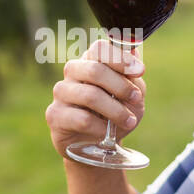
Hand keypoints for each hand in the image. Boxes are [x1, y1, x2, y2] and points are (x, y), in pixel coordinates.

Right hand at [45, 39, 146, 158]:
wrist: (97, 145)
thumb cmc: (114, 114)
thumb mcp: (132, 96)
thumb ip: (133, 77)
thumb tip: (135, 55)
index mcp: (91, 61)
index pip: (100, 49)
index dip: (120, 58)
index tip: (139, 71)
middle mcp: (73, 72)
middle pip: (95, 70)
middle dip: (121, 86)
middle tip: (136, 99)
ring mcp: (61, 92)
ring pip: (90, 96)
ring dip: (115, 110)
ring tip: (129, 121)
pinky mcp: (54, 114)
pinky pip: (82, 119)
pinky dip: (101, 128)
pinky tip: (107, 134)